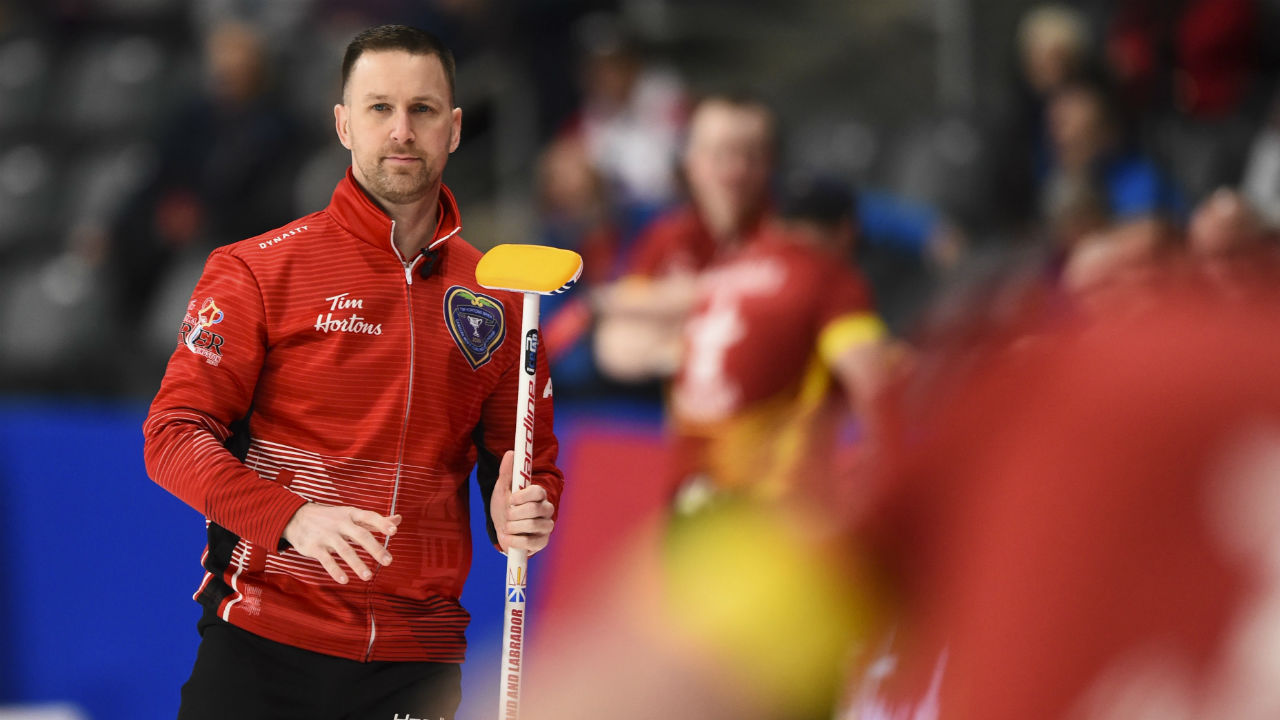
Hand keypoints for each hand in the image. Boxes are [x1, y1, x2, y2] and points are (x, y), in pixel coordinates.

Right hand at [282, 503, 400, 583]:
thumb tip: (398, 519)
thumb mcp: (351, 515)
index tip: (394, 531)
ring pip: (345, 550)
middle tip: (388, 561)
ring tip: (368, 576)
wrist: (296, 517)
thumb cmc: (331, 518)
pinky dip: (335, 570)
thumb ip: (374, 520)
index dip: (382, 523)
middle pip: (360, 535)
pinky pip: (327, 560)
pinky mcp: (314, 547)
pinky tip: (345, 580)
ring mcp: (327, 535)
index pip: (369, 517)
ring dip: (357, 564)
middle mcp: (340, 523)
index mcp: (351, 514)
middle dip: (375, 548)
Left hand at [490, 450, 555, 554]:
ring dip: (513, 527)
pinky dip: (515, 540)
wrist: (503, 530)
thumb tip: (510, 453)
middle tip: (507, 515)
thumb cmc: (505, 507)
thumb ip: (507, 472)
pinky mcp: (542, 542)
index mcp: (538, 495)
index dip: (523, 496)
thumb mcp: (502, 489)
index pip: (539, 492)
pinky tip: (508, 537)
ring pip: (532, 525)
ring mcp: (546, 526)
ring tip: (507, 526)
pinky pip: (530, 542)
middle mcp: (546, 509)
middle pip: (535, 509)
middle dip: (515, 513)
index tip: (510, 499)